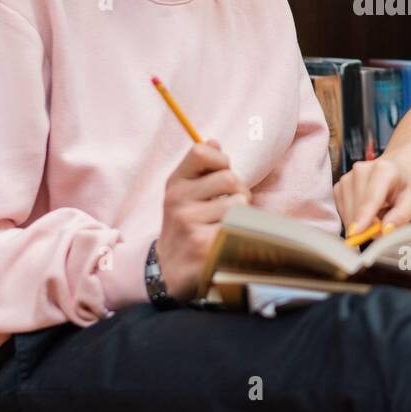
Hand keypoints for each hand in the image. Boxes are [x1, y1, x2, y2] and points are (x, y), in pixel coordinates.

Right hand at [157, 138, 250, 301]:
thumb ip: (200, 168)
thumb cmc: (185, 225)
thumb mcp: (183, 193)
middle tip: (230, 205)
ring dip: (242, 214)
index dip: (220, 159)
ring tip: (227, 224)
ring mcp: (189, 222)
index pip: (201, 151)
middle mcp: (178, 200)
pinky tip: (226, 240)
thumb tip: (214, 141)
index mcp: (176, 183)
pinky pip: (239, 226)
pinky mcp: (204, 244)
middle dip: (239, 191)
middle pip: (229, 178)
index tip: (221, 173)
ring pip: (239, 203)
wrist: (168, 270)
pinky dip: (240, 232)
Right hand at [333, 147, 410, 236]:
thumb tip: (384, 230)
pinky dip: (353, 217)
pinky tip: (366, 211)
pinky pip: (342, 211)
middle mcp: (362, 170)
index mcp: (384, 170)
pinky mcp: (339, 186)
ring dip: (360, 222)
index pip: (371, 197)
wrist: (397, 166)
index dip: (363, 216)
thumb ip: (401, 216)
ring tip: (377, 212)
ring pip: (348, 211)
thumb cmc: (405, 184)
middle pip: (357, 207)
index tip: (356, 233)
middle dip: (367, 225)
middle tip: (383, 225)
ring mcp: (348, 177)